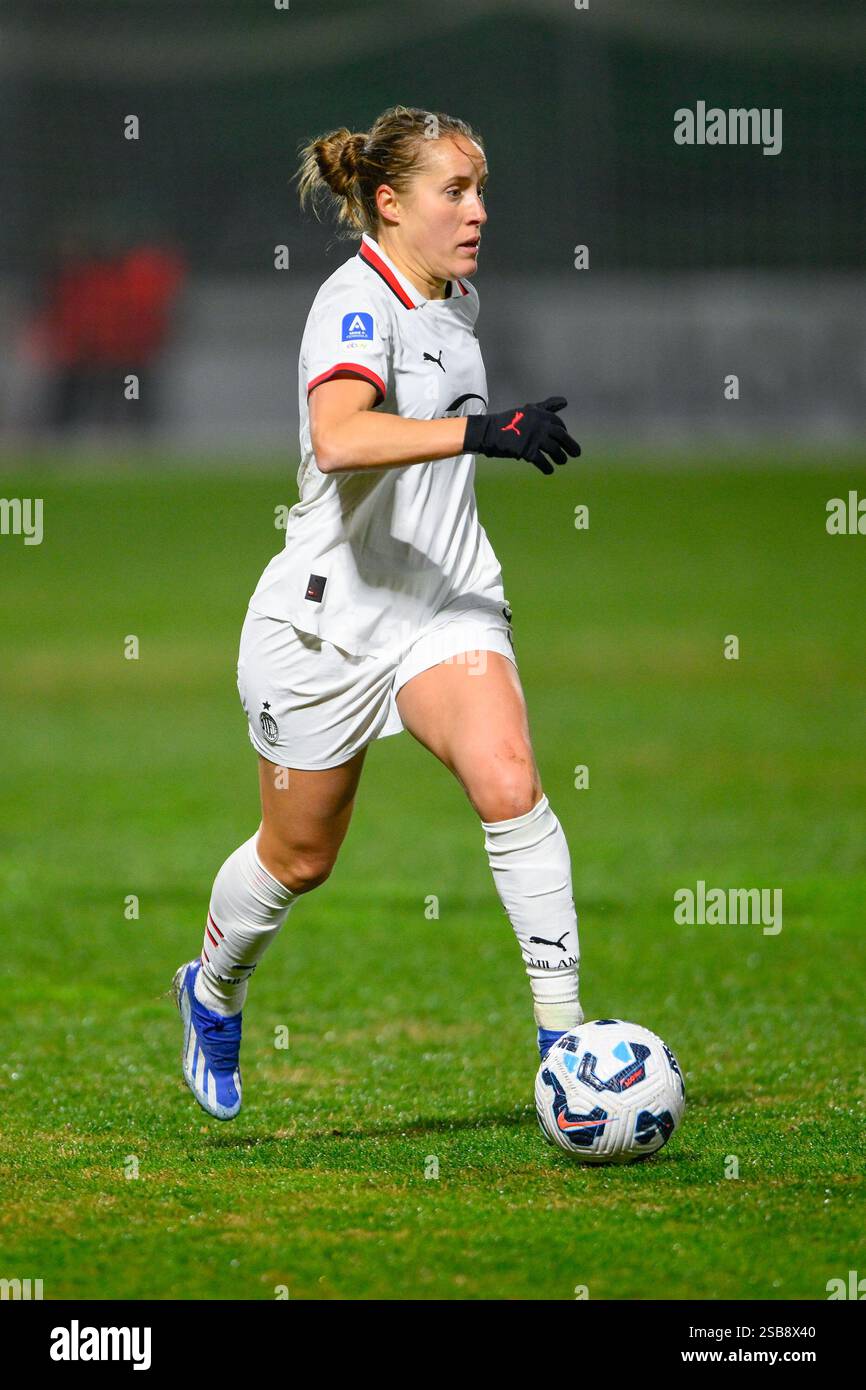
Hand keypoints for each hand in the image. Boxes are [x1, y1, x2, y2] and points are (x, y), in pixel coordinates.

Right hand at [463, 396, 579, 474]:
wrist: (488, 431)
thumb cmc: (509, 421)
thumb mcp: (530, 410)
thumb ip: (548, 406)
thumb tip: (565, 402)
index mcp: (540, 414)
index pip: (559, 425)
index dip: (564, 434)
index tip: (564, 440)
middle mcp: (540, 425)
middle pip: (561, 437)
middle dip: (570, 446)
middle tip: (576, 454)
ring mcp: (534, 438)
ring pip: (554, 450)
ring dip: (560, 458)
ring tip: (562, 462)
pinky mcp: (527, 451)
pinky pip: (542, 461)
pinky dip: (547, 467)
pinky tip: (549, 470)